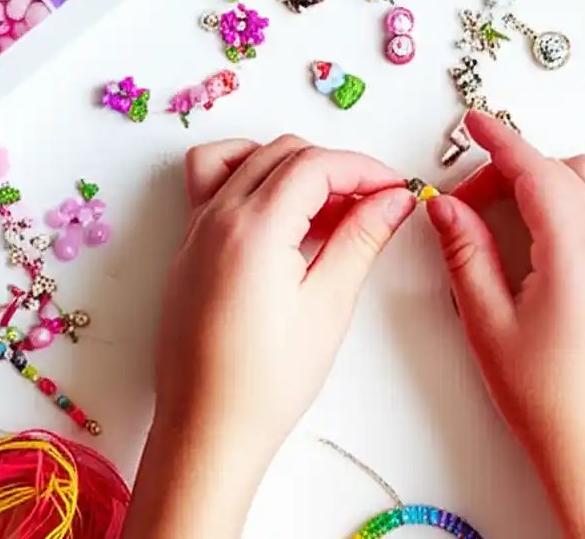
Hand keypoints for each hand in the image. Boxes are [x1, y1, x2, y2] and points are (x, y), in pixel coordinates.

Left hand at [125, 137, 414, 538]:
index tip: (396, 189)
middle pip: (283, 153)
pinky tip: (280, 216)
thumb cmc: (265, 382)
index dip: (364, 169)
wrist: (207, 430)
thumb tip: (393, 200)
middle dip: (335, 167)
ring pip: (246, 160)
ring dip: (292, 167)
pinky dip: (250, 179)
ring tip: (327, 208)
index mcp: (253, 228)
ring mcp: (195, 232)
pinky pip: (214, 184)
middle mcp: (216, 218)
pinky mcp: (188, 250)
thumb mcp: (328, 305)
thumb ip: (361, 239)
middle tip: (375, 203)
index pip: (316, 164)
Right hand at [427, 112, 584, 538]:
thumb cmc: (546, 400)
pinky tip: (566, 229)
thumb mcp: (488, 323)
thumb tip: (445, 206)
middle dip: (517, 168)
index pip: (536, 170)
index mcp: (578, 252)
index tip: (474, 123)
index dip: (500, 140)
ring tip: (519, 209)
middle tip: (471, 200)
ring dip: (559, 179)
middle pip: (566, 171)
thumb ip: (466, 253)